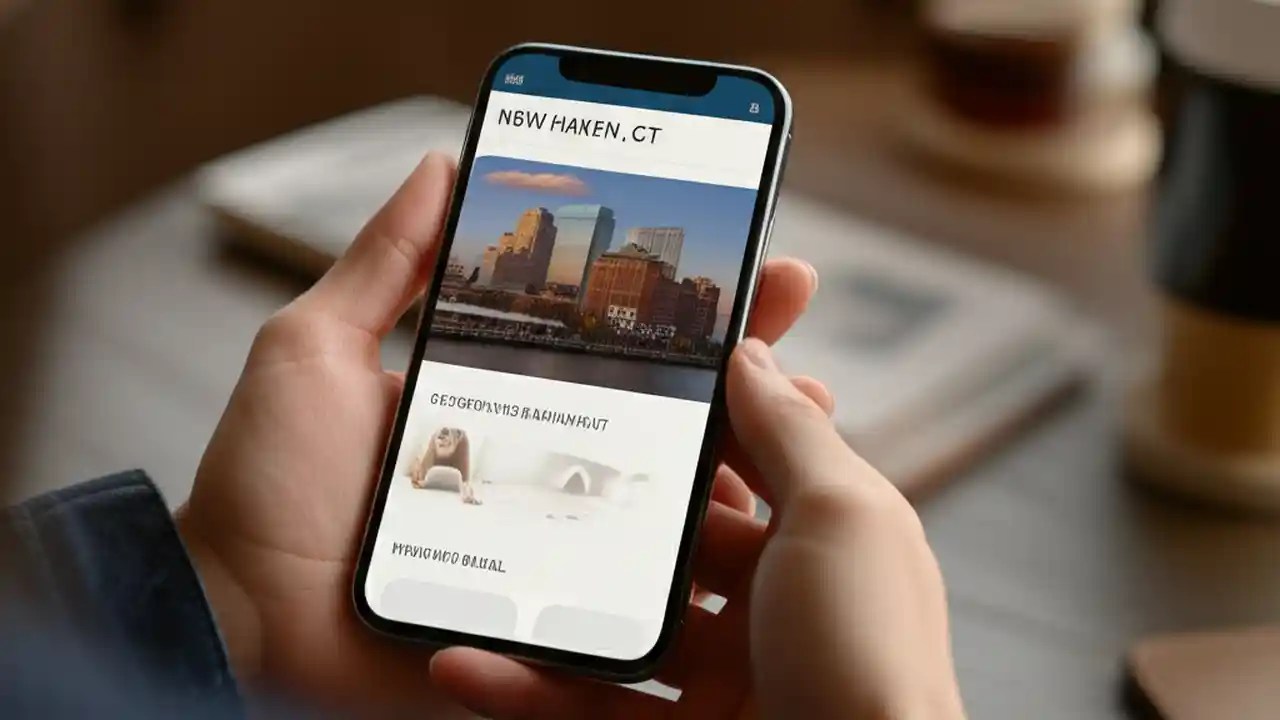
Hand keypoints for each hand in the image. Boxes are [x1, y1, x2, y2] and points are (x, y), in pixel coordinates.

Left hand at [176, 152, 822, 713]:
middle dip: (743, 383)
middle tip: (799, 349)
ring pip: (669, 508)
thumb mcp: (317, 351)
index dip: (683, 317)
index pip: (614, 353)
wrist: (240, 618)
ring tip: (804, 426)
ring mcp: (550, 547)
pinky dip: (699, 567)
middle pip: (661, 425)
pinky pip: (636, 594)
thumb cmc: (267, 488)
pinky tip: (749, 525)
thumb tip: (441, 167)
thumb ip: (385, 264)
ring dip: (747, 467)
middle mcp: (538, 471)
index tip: (751, 276)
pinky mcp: (549, 617)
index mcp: (499, 406)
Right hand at [429, 339, 965, 718]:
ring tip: (469, 568)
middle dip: (600, 513)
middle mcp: (775, 604)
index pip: (748, 462)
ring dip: (542, 605)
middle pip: (672, 543)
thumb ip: (790, 431)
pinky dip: (523, 690)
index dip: (691, 423)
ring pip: (617, 627)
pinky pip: (588, 707)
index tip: (615, 383)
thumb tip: (752, 352)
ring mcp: (725, 677)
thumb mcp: (843, 516)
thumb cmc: (872, 655)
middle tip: (520, 470)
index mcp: (823, 541)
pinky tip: (460, 662)